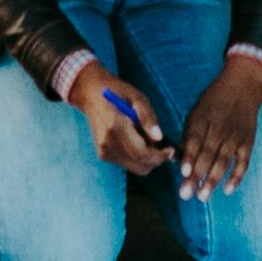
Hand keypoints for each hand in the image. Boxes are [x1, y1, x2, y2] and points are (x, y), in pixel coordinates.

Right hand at [59, 57, 171, 173]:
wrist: (91, 94)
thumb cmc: (118, 93)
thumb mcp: (137, 98)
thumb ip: (148, 118)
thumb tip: (159, 138)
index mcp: (116, 126)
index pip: (143, 153)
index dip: (161, 156)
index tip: (171, 149)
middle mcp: (108, 143)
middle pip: (141, 165)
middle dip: (156, 159)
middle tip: (163, 146)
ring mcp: (104, 151)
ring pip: (135, 167)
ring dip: (147, 159)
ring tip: (148, 140)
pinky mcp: (103, 155)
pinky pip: (127, 164)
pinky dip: (137, 158)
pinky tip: (137, 142)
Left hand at [179, 53, 261, 197]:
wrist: (243, 86)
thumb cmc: (213, 102)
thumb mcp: (197, 111)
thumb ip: (189, 134)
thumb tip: (178, 159)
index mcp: (203, 119)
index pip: (195, 140)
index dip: (189, 156)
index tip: (183, 172)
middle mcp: (220, 128)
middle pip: (207, 155)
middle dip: (197, 175)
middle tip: (186, 194)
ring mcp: (235, 136)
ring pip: (223, 161)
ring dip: (213, 180)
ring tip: (202, 196)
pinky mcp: (248, 142)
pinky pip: (243, 162)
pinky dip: (236, 176)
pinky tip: (227, 190)